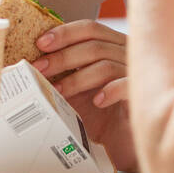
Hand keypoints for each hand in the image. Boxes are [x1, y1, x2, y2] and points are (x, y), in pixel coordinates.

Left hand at [32, 19, 137, 171]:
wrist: (126, 144)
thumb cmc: (101, 115)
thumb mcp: (77, 90)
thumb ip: (62, 74)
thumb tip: (29, 66)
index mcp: (112, 46)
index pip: (90, 28)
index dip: (65, 32)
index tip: (40, 43)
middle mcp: (127, 55)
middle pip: (94, 44)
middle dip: (62, 56)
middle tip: (39, 68)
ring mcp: (137, 74)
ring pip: (105, 65)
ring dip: (77, 78)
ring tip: (58, 92)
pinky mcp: (144, 95)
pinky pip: (127, 85)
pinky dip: (109, 90)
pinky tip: (96, 101)